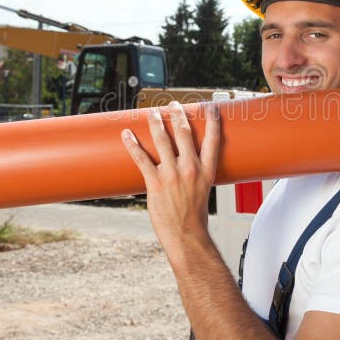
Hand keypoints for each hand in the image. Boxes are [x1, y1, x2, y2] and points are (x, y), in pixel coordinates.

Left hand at [121, 101, 219, 258]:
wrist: (186, 234)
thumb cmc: (194, 213)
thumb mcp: (204, 188)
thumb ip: (197, 171)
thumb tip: (188, 157)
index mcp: (206, 170)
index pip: (213, 139)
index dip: (212, 120)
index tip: (210, 106)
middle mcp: (190, 168)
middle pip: (184, 133)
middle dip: (177, 114)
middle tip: (173, 105)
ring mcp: (172, 175)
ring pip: (162, 140)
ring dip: (156, 123)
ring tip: (152, 112)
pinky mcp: (155, 183)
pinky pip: (142, 159)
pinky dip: (132, 144)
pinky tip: (127, 134)